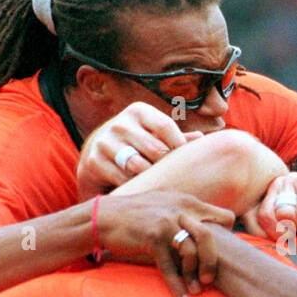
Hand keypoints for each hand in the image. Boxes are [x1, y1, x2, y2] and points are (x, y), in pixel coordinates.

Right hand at [76, 102, 203, 198]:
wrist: (96, 156)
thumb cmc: (136, 145)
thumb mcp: (155, 136)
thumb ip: (177, 138)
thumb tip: (203, 138)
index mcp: (138, 111)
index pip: (166, 127)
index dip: (178, 146)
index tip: (182, 159)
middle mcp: (120, 123)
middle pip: (155, 149)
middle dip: (164, 165)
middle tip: (167, 174)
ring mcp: (104, 142)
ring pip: (138, 165)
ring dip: (149, 176)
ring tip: (152, 179)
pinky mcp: (93, 161)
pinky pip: (122, 178)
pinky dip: (133, 185)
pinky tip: (136, 185)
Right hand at [96, 190, 234, 296]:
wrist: (102, 217)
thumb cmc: (134, 215)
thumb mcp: (163, 203)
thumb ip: (184, 211)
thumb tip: (203, 227)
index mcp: (188, 201)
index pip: (224, 217)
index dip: (227, 237)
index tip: (223, 253)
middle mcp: (180, 208)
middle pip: (210, 236)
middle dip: (213, 261)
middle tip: (210, 278)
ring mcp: (166, 222)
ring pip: (191, 251)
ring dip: (196, 274)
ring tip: (198, 290)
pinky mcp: (152, 237)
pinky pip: (169, 266)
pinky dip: (178, 286)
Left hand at [252, 172, 296, 240]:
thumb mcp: (289, 234)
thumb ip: (270, 233)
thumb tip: (247, 240)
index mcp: (270, 196)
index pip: (257, 220)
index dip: (275, 235)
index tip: (293, 233)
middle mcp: (279, 184)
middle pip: (267, 217)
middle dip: (289, 231)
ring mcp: (294, 180)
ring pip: (285, 215)